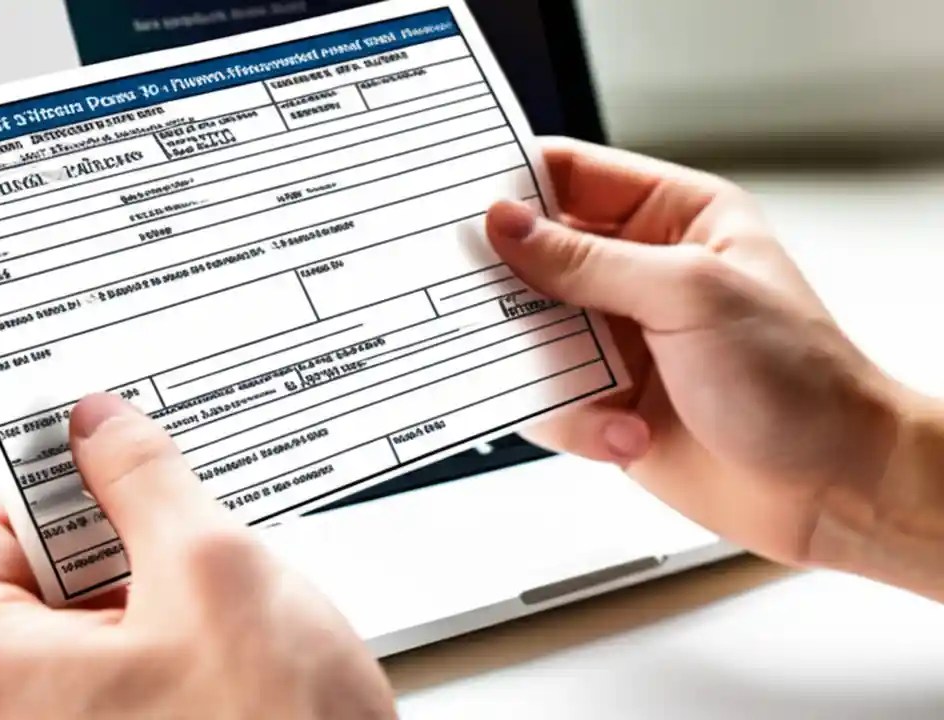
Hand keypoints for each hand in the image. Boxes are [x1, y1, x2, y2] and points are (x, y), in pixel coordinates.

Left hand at [0, 394, 394, 719]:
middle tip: (178, 523)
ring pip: (76, 637)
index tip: (104, 454)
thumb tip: (102, 429)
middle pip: (27, 588)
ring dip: (144, 600)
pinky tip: (218, 648)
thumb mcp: (214, 571)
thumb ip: (145, 479)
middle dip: (112, 547)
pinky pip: (104, 686)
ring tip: (215, 598)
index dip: (53, 484)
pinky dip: (155, 651)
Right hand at [485, 138, 908, 572]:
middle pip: (533, 256)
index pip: (572, 177)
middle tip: (484, 306)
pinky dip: (573, 423)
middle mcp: (639, 272)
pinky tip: (627, 435)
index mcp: (673, 218)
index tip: (465, 210)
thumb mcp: (689, 294)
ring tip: (590, 391)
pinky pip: (545, 399)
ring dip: (545, 369)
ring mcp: (618, 338)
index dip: (515, 187)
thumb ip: (587, 261)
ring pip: (527, 334)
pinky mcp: (604, 399)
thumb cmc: (798, 379)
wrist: (832, 487)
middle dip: (509, 288)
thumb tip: (506, 226)